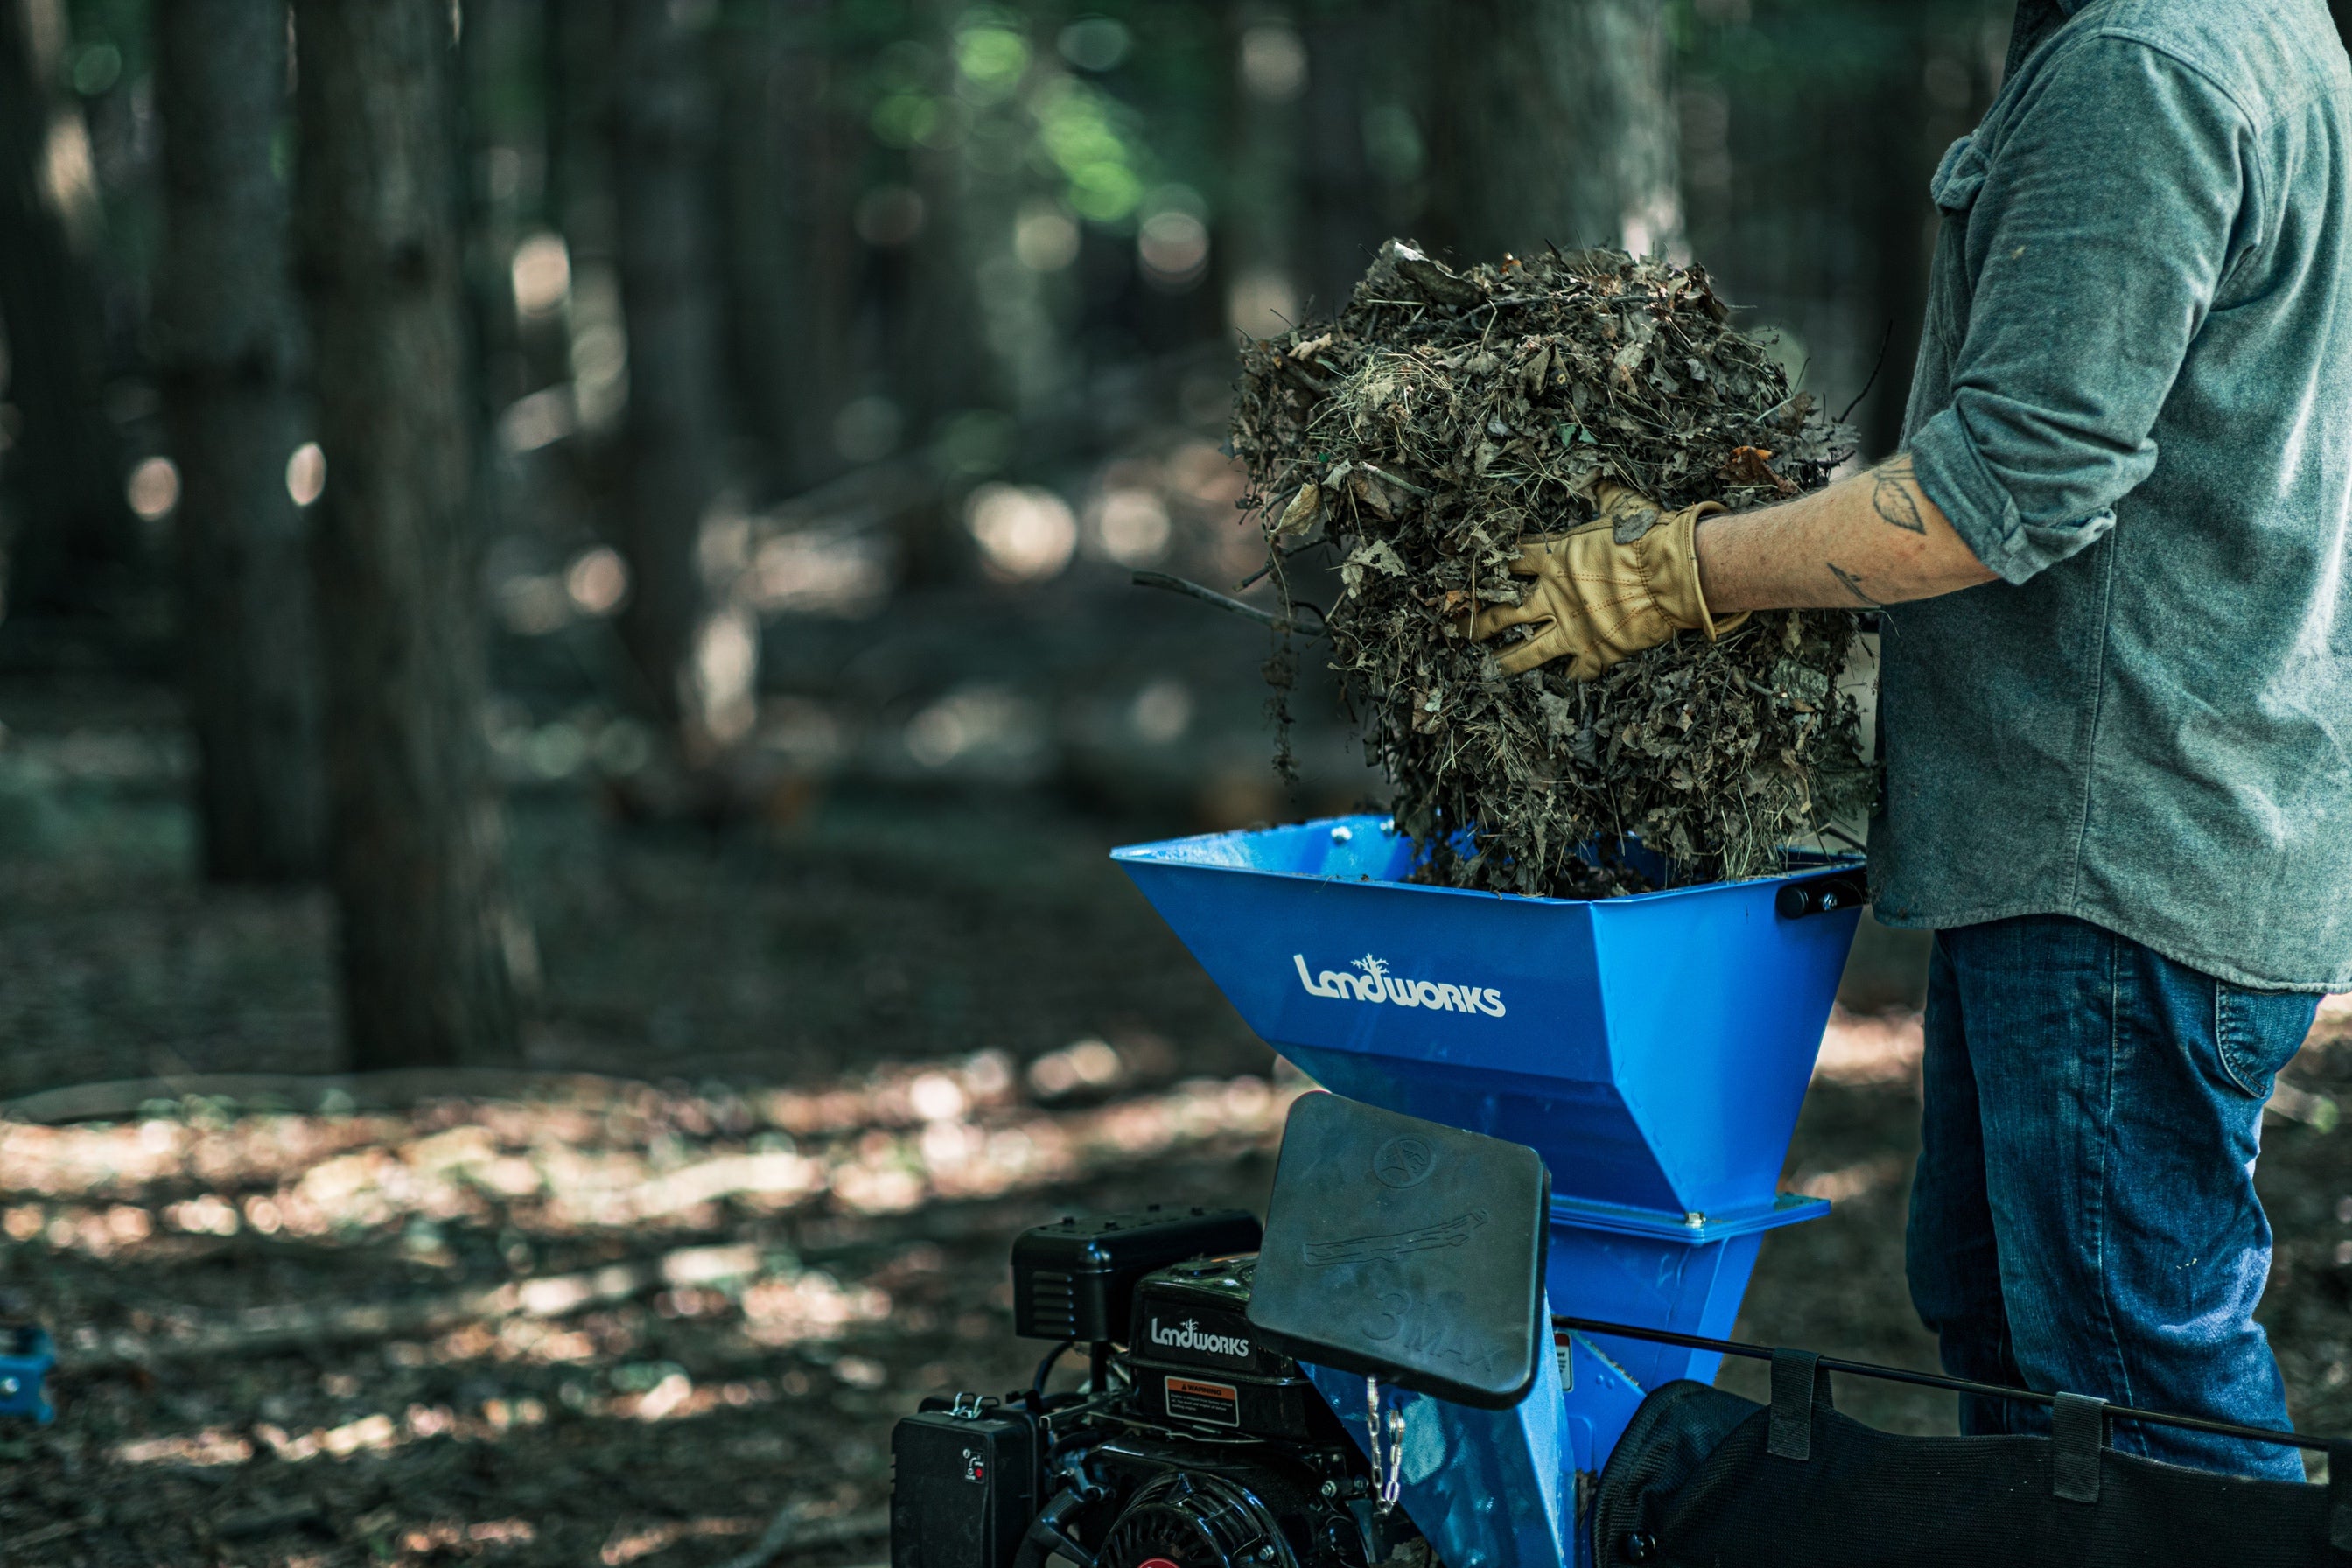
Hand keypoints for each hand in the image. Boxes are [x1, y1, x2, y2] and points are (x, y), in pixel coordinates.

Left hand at [1466, 482, 1747, 677]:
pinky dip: (1573, 673)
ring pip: (1525, 652)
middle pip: (1502, 615)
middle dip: (1479, 623)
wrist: (1675, 573)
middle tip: (1462, 629)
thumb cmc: (1649, 536)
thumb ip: (1603, 494)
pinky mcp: (1594, 652)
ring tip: (1494, 664)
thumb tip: (1596, 478)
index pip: (1509, 564)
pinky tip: (1567, 674)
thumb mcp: (1622, 505)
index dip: (1491, 570)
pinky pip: (1576, 671)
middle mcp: (1554, 597)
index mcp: (1555, 559)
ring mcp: (1571, 629)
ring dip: (1507, 660)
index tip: (1476, 577)